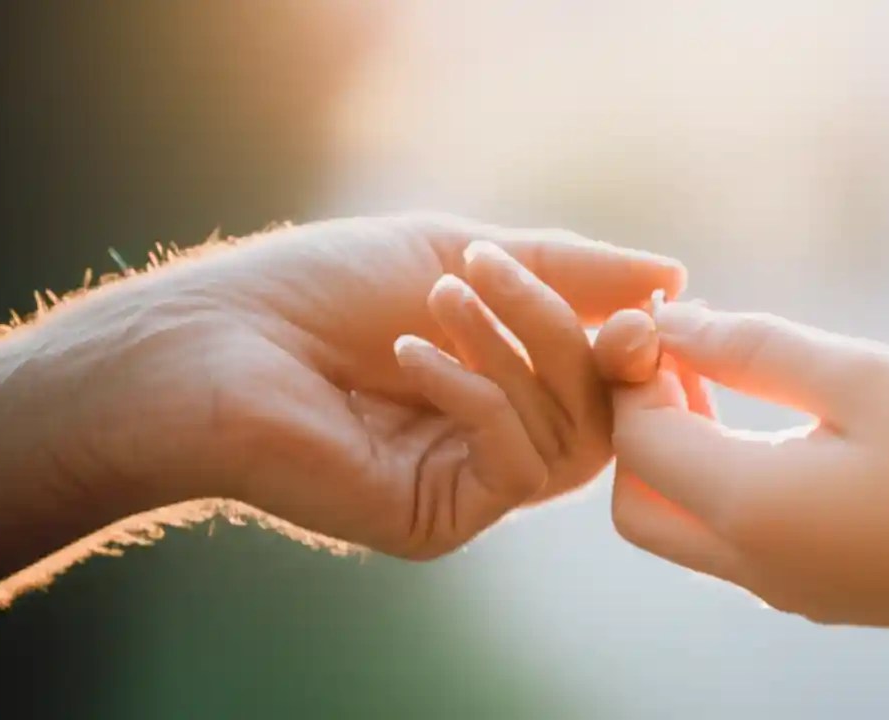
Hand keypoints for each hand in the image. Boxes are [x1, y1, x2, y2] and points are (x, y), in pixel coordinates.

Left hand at [0, 214, 683, 593]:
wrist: (216, 346)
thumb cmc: (321, 288)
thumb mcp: (457, 249)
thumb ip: (567, 267)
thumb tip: (673, 277)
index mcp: (503, 371)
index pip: (607, 371)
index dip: (633, 338)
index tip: (649, 303)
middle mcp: (496, 431)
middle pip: (600, 403)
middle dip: (562, 329)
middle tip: (504, 276)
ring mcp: (471, 479)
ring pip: (570, 433)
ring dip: (515, 350)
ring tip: (443, 296)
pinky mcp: (443, 517)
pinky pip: (515, 463)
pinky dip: (477, 394)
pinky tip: (409, 357)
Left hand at [596, 302, 888, 646]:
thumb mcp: (870, 378)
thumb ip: (757, 349)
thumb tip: (675, 324)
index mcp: (755, 510)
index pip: (636, 441)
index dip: (637, 374)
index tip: (675, 321)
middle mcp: (753, 565)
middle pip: (635, 503)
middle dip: (641, 426)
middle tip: (695, 361)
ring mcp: (783, 590)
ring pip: (677, 528)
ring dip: (679, 455)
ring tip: (733, 380)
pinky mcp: (815, 593)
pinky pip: (727, 542)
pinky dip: (719, 484)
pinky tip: (777, 428)